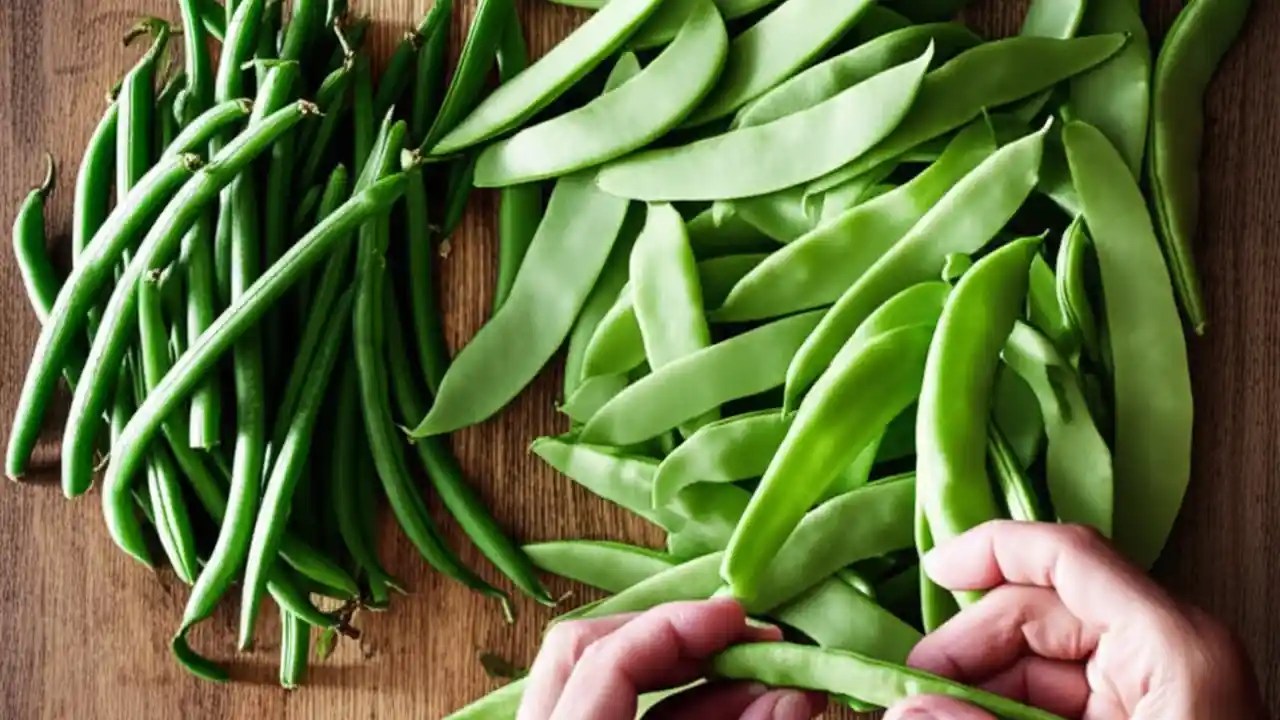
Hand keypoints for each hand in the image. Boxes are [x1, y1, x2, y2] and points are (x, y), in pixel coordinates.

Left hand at [518, 597, 826, 719]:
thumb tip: (797, 692)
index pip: (603, 662)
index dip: (675, 628)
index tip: (743, 618)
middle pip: (584, 651)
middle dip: (670, 635)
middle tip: (744, 640)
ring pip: (602, 684)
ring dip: (685, 675)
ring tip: (764, 683)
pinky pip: (614, 718)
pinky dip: (676, 710)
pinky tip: (742, 712)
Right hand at [885, 521, 1265, 719]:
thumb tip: (909, 710)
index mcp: (1170, 647)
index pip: (1068, 558)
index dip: (993, 550)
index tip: (934, 571)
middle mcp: (1167, 655)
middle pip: (1046, 612)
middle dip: (971, 645)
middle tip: (912, 688)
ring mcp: (1158, 693)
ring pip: (1046, 661)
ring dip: (983, 685)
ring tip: (933, 713)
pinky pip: (1064, 702)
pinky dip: (1012, 713)